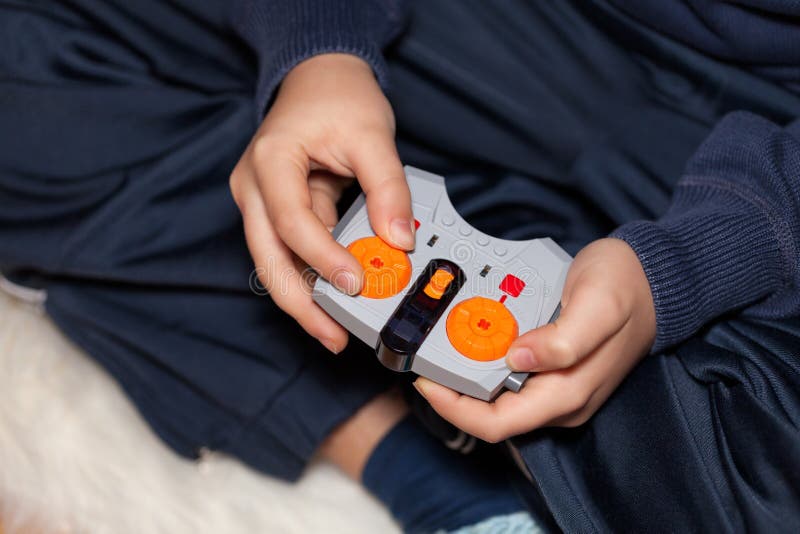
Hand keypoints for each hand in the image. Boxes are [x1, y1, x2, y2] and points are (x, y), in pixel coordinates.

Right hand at [229, 54, 413, 353]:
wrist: (320, 76)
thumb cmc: (338, 96)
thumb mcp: (372, 136)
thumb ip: (388, 189)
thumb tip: (399, 241)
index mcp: (271, 161)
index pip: (291, 222)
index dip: (322, 258)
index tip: (356, 283)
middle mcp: (255, 186)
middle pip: (268, 257)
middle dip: (300, 302)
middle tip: (332, 336)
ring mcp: (262, 200)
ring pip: (275, 262)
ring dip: (303, 297)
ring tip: (334, 330)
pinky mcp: (278, 210)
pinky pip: (292, 251)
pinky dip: (312, 277)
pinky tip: (333, 300)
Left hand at [414, 238, 655, 441]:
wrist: (651, 279)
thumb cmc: (626, 288)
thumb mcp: (597, 305)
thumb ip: (563, 339)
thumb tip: (518, 359)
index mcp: (568, 392)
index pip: (499, 423)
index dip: (455, 410)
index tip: (426, 382)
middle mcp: (559, 398)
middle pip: (491, 415)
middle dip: (453, 393)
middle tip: (425, 359)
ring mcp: (556, 386)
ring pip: (497, 397)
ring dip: (466, 377)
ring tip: (440, 346)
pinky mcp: (553, 369)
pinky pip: (509, 377)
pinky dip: (483, 362)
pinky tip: (469, 338)